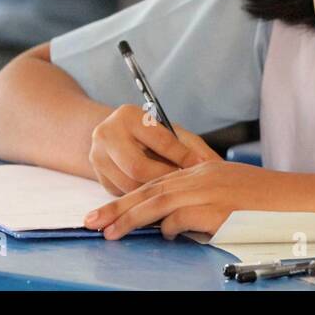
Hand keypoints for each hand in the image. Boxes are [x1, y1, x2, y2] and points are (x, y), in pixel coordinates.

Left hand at [85, 160, 280, 238]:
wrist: (301, 200)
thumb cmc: (270, 203)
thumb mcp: (229, 195)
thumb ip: (201, 204)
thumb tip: (175, 225)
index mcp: (203, 170)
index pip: (157, 182)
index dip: (129, 197)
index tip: (106, 211)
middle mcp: (202, 175)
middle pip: (149, 189)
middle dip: (116, 206)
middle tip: (90, 221)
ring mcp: (209, 188)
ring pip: (157, 200)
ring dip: (129, 218)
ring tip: (107, 232)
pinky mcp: (217, 206)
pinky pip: (181, 216)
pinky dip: (170, 227)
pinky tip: (167, 235)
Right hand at [87, 103, 221, 195]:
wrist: (115, 134)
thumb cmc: (150, 132)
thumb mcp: (170, 132)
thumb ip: (193, 147)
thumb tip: (217, 165)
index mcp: (129, 116)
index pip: (160, 140)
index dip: (183, 157)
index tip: (201, 168)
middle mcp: (107, 134)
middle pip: (139, 167)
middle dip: (165, 179)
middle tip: (184, 186)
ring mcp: (97, 156)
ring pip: (129, 185)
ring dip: (153, 193)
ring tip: (173, 193)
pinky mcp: (97, 176)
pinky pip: (122, 194)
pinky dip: (141, 198)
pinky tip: (155, 196)